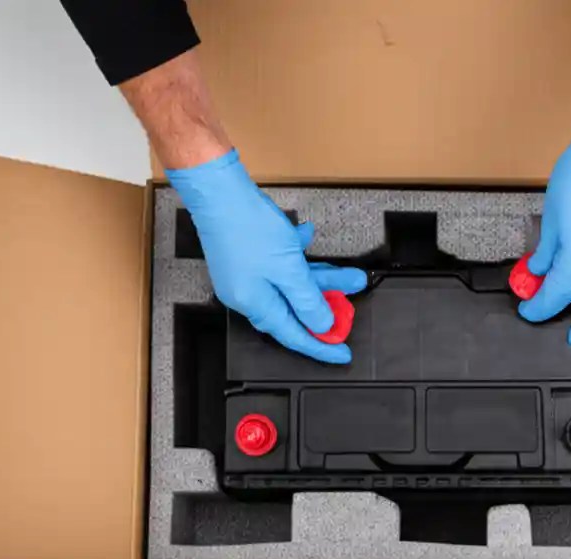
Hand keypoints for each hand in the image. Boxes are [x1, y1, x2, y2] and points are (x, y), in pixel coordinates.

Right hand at [167, 149, 366, 362]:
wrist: (219, 192)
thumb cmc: (248, 228)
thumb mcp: (289, 270)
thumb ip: (307, 301)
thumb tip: (321, 326)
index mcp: (255, 304)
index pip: (294, 336)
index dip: (321, 346)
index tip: (342, 353)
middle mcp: (248, 294)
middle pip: (295, 308)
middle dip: (327, 302)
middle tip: (351, 296)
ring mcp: (246, 275)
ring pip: (290, 284)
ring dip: (319, 277)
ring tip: (348, 272)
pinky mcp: (247, 256)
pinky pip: (280, 265)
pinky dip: (297, 258)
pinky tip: (307, 239)